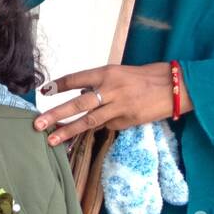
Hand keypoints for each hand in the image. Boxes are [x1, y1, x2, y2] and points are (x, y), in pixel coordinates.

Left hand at [35, 63, 191, 144]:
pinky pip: (107, 125)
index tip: (43, 92)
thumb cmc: (143, 77)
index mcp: (106, 73)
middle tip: (37, 124)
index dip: (58, 86)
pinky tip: (106, 122)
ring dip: (68, 131)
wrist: (176, 87)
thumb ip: (98, 83)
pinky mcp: (128, 121)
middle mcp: (111, 89)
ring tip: (51, 140)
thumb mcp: (118, 73)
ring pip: (89, 121)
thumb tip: (78, 94)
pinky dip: (101, 126)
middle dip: (55, 115)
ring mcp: (119, 107)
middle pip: (78, 104)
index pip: (76, 79)